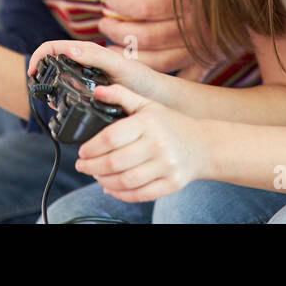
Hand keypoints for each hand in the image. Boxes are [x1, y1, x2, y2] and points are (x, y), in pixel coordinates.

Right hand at [27, 40, 165, 100]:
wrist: (158, 99)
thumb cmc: (142, 79)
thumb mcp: (120, 66)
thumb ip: (97, 57)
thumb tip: (70, 49)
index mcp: (88, 53)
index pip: (53, 47)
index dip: (38, 56)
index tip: (31, 72)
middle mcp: (85, 64)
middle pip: (52, 64)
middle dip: (41, 75)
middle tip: (41, 93)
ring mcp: (87, 80)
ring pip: (59, 80)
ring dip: (50, 89)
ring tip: (52, 103)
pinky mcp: (91, 95)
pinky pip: (69, 94)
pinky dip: (61, 100)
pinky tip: (64, 110)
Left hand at [72, 84, 209, 201]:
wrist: (203, 145)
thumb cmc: (170, 124)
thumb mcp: (147, 104)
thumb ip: (121, 95)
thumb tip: (97, 91)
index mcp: (148, 123)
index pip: (111, 137)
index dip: (91, 147)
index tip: (82, 151)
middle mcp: (158, 144)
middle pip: (115, 162)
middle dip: (91, 167)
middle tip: (82, 166)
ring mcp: (166, 166)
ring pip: (125, 181)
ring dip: (103, 181)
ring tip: (96, 176)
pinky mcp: (172, 184)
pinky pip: (140, 195)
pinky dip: (121, 194)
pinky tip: (111, 188)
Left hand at [95, 0, 213, 79]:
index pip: (153, 5)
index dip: (128, 5)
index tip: (109, 1)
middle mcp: (200, 25)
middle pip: (152, 35)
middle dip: (123, 32)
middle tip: (104, 25)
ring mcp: (208, 46)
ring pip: (164, 60)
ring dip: (136, 59)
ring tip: (113, 54)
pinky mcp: (217, 58)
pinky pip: (189, 76)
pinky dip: (168, 82)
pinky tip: (147, 82)